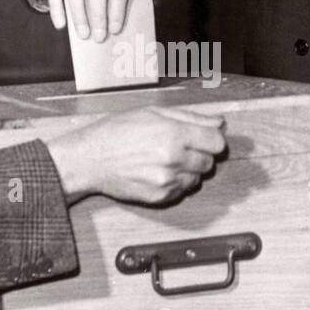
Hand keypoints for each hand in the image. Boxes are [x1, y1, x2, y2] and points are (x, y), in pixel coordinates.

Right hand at [48, 108, 225, 204]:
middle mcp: (174, 159)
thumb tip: (218, 122)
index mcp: (174, 134)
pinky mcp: (160, 196)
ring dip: (188, 170)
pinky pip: (182, 191)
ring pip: (197, 178)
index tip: (205, 139)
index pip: (218, 143)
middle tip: (180, 148)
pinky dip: (176, 183)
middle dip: (199, 154)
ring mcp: (167, 180)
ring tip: (166, 160)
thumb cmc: (117, 132)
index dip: (212, 140)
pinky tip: (158, 171)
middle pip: (209, 162)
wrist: (91, 158)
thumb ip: (191, 117)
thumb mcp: (154, 113)